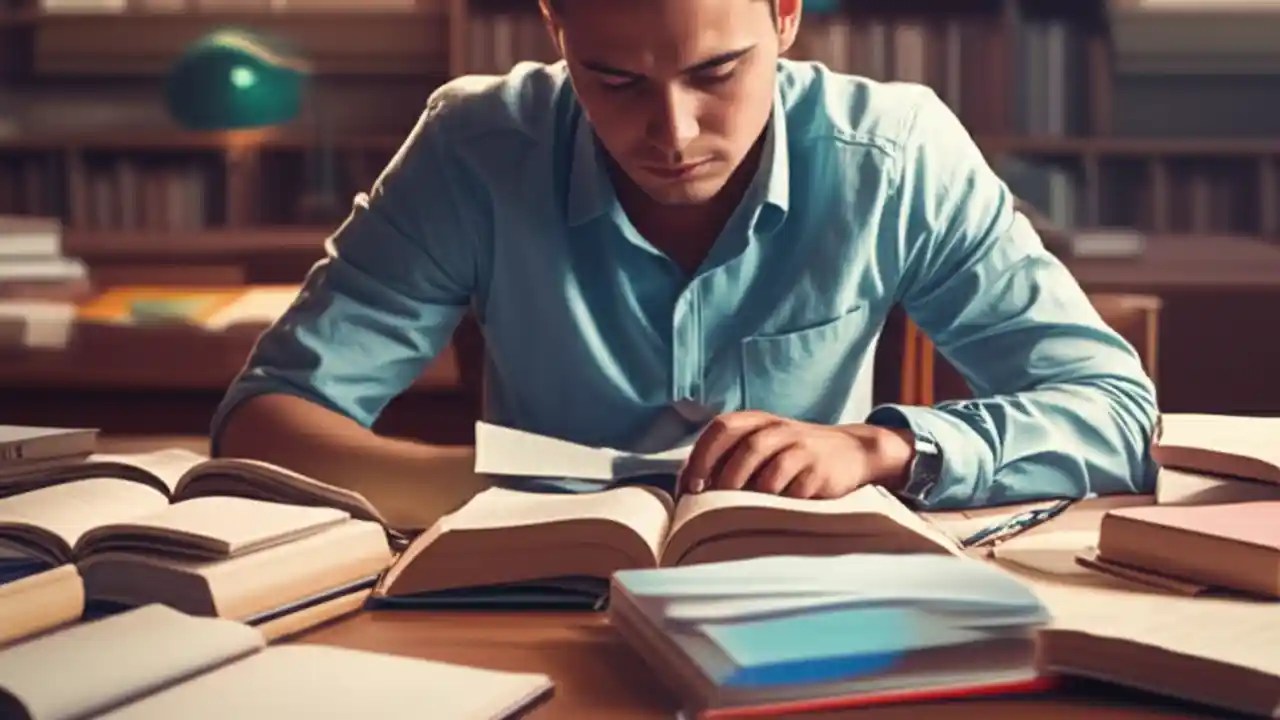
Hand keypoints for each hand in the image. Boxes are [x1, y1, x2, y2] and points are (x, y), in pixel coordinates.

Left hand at [677, 411, 915, 499]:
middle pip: (747, 447)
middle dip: (725, 478)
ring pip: (771, 470)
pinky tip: (773, 513)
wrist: (852, 451)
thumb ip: (730, 456)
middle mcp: (779, 429)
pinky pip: (796, 491)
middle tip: (711, 502)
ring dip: (751, 493)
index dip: (702, 456)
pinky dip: (780, 504)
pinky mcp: (821, 472)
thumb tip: (688, 488)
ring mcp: (803, 448)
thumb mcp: (763, 443)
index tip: (690, 486)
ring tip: (740, 510)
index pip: (722, 428)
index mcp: (758, 421)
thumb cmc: (792, 454)